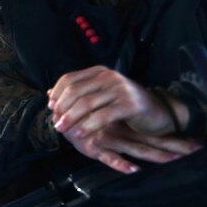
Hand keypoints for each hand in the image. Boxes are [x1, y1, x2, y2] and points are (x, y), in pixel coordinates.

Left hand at [48, 66, 176, 137]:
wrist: (158, 113)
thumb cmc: (125, 106)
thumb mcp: (101, 96)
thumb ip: (78, 93)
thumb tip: (48, 94)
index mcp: (99, 72)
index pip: (69, 79)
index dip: (57, 95)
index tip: (51, 109)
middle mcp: (109, 76)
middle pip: (75, 91)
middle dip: (61, 109)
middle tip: (56, 123)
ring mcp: (120, 89)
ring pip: (86, 103)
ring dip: (71, 118)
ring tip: (63, 130)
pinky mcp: (130, 104)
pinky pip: (102, 116)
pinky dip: (87, 126)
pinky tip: (80, 135)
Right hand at [59, 120, 200, 173]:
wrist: (54, 119)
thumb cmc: (78, 122)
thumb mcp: (97, 123)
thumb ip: (110, 125)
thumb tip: (137, 142)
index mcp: (126, 129)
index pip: (155, 134)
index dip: (176, 138)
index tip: (200, 144)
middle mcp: (122, 135)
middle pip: (153, 142)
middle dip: (175, 146)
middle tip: (199, 149)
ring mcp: (110, 141)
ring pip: (138, 149)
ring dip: (157, 156)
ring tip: (178, 159)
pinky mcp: (95, 148)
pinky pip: (110, 158)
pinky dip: (121, 164)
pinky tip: (134, 170)